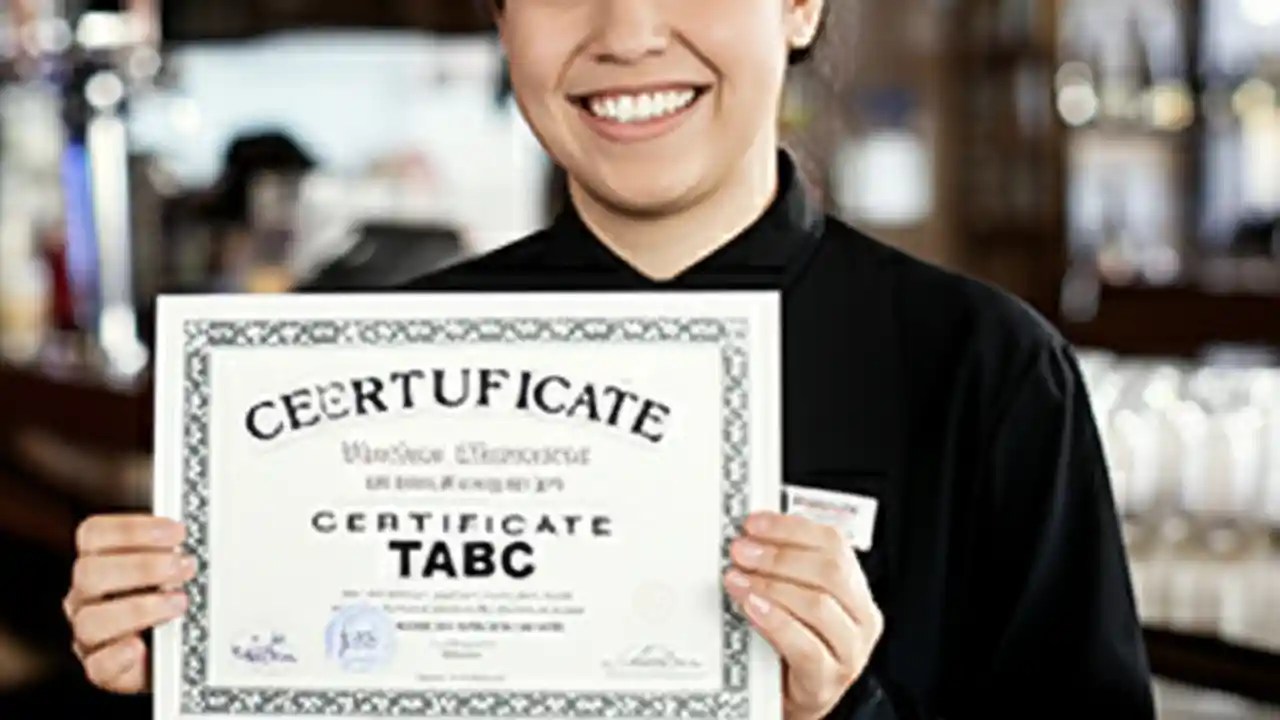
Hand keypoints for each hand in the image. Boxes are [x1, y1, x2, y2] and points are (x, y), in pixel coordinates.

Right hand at [63, 514, 194, 693]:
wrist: (176, 653)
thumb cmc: (174, 601)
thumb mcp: (176, 571)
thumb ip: (177, 552)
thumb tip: (200, 537)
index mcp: (100, 563)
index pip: (94, 534)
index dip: (132, 529)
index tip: (176, 531)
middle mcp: (87, 597)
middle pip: (90, 573)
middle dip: (142, 566)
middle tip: (185, 566)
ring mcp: (89, 635)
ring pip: (91, 620)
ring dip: (141, 608)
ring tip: (180, 603)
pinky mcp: (103, 669)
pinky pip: (99, 666)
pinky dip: (121, 655)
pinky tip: (142, 646)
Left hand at [723, 512, 883, 719]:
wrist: (793, 696)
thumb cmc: (794, 643)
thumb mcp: (797, 598)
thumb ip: (786, 567)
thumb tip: (752, 535)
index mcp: (855, 588)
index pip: (834, 543)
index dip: (791, 528)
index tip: (755, 523)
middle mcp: (860, 616)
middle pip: (827, 570)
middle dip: (778, 555)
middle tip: (742, 550)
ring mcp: (849, 651)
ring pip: (817, 604)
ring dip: (770, 584)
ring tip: (739, 578)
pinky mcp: (827, 680)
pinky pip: (803, 645)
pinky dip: (774, 621)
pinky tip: (751, 607)